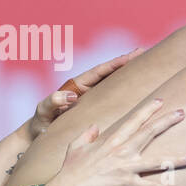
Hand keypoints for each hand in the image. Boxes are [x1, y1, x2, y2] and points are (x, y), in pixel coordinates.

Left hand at [26, 48, 144, 140]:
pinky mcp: (93, 108)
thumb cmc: (40, 122)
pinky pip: (111, 97)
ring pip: (113, 84)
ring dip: (128, 75)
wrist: (39, 133)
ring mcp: (90, 98)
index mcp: (76, 86)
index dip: (115, 64)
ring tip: (146, 65)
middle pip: (109, 73)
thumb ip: (52, 101)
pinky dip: (124, 91)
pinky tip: (137, 92)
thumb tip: (71, 95)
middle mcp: (85, 89)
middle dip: (126, 62)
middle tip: (144, 52)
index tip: (131, 56)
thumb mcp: (44, 110)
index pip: (99, 72)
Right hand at [52, 98, 185, 185]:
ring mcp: (125, 167)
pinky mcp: (126, 184)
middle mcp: (121, 151)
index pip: (133, 121)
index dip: (147, 110)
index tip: (160, 101)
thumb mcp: (75, 146)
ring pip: (157, 161)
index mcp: (110, 140)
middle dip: (167, 121)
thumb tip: (95, 126)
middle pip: (149, 132)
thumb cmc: (69, 170)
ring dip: (176, 159)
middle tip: (183, 112)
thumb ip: (86, 134)